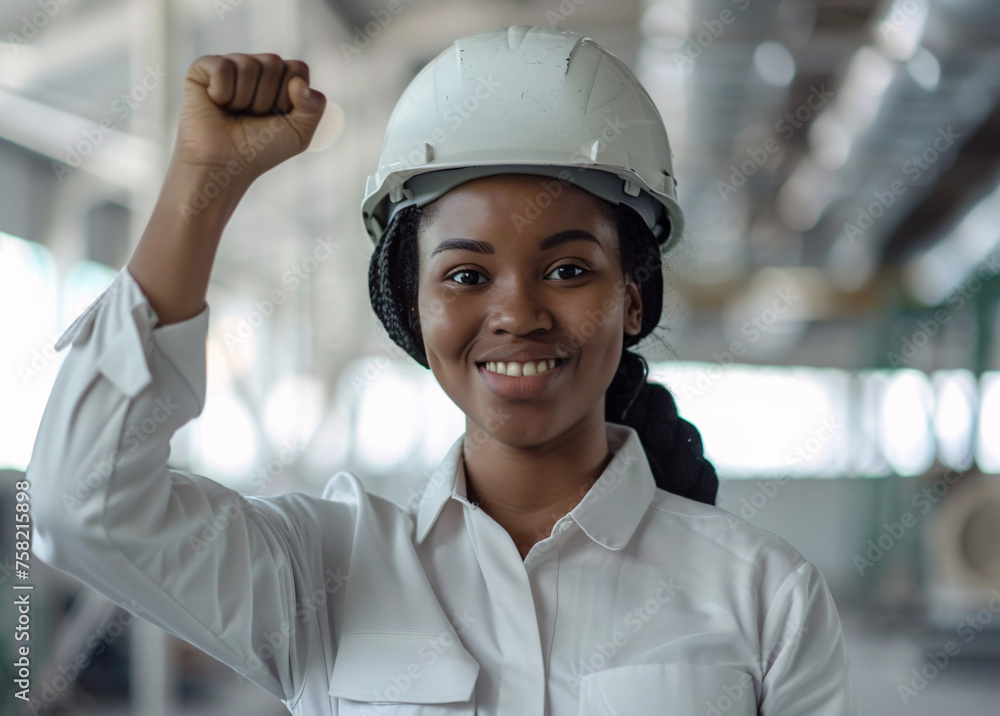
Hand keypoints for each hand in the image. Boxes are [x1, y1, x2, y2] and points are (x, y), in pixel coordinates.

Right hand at [172, 53, 326, 187]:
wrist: (225, 165)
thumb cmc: (260, 150)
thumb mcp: (299, 133)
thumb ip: (315, 106)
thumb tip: (298, 82)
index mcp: (279, 79)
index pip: (298, 68)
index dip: (290, 97)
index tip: (276, 116)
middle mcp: (255, 67)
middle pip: (274, 63)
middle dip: (267, 99)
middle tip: (252, 117)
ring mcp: (229, 65)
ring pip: (250, 64)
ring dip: (245, 99)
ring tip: (234, 113)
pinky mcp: (202, 69)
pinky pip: (223, 67)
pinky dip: (222, 92)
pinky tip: (216, 103)